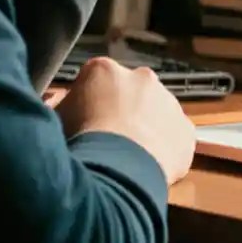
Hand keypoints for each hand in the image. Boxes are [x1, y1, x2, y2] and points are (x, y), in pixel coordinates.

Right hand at [55, 57, 195, 184]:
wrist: (115, 172)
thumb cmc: (79, 143)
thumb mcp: (55, 120)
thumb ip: (59, 106)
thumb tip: (55, 102)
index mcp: (104, 70)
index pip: (96, 80)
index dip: (90, 102)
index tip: (86, 122)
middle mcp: (141, 77)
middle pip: (131, 92)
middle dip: (123, 110)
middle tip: (111, 140)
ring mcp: (168, 102)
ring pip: (156, 112)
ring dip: (146, 128)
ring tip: (130, 157)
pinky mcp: (186, 129)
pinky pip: (175, 137)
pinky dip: (166, 149)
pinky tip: (150, 167)